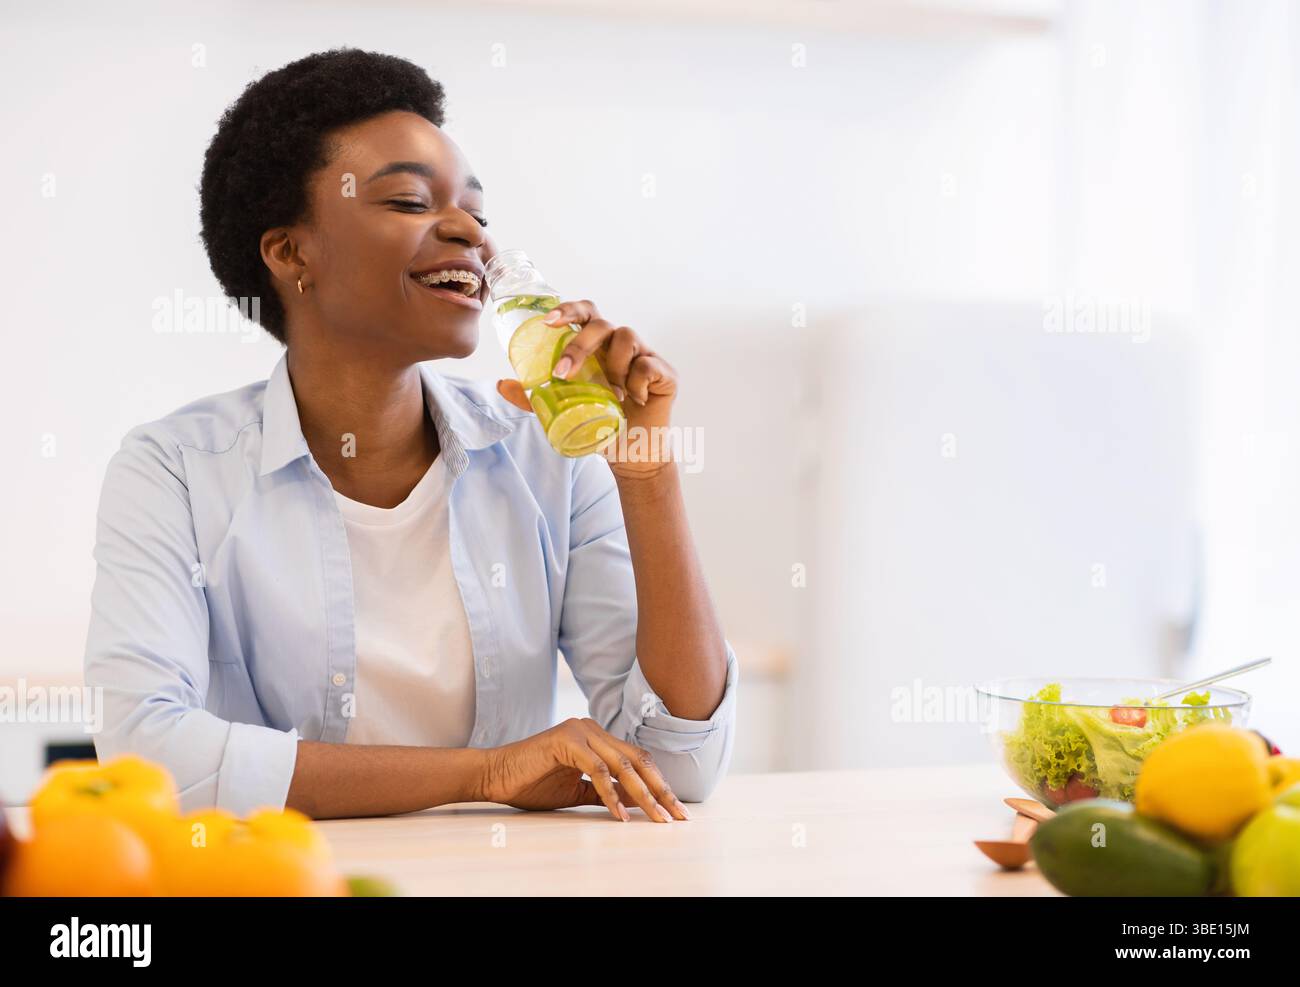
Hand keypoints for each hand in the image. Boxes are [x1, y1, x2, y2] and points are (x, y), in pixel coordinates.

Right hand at [477, 717, 690, 822]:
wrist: (496, 776)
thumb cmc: (533, 783)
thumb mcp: (578, 791)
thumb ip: (607, 793)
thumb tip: (638, 803)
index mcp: (598, 738)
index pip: (638, 760)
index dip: (659, 785)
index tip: (675, 810)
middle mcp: (593, 729)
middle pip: (638, 760)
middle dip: (661, 790)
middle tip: (677, 815)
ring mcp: (581, 731)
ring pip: (622, 764)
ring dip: (643, 794)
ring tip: (657, 817)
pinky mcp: (566, 740)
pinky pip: (596, 770)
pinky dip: (611, 794)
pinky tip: (620, 815)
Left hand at [497, 299, 677, 475]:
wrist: (632, 455)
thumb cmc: (600, 424)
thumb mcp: (564, 409)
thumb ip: (536, 397)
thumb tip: (503, 384)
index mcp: (599, 346)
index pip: (586, 314)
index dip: (569, 310)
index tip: (547, 322)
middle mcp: (622, 345)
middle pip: (602, 323)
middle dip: (579, 344)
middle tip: (563, 373)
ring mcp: (646, 356)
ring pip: (627, 338)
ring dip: (612, 366)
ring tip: (611, 394)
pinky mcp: (666, 373)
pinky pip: (648, 365)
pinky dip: (636, 382)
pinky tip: (632, 400)